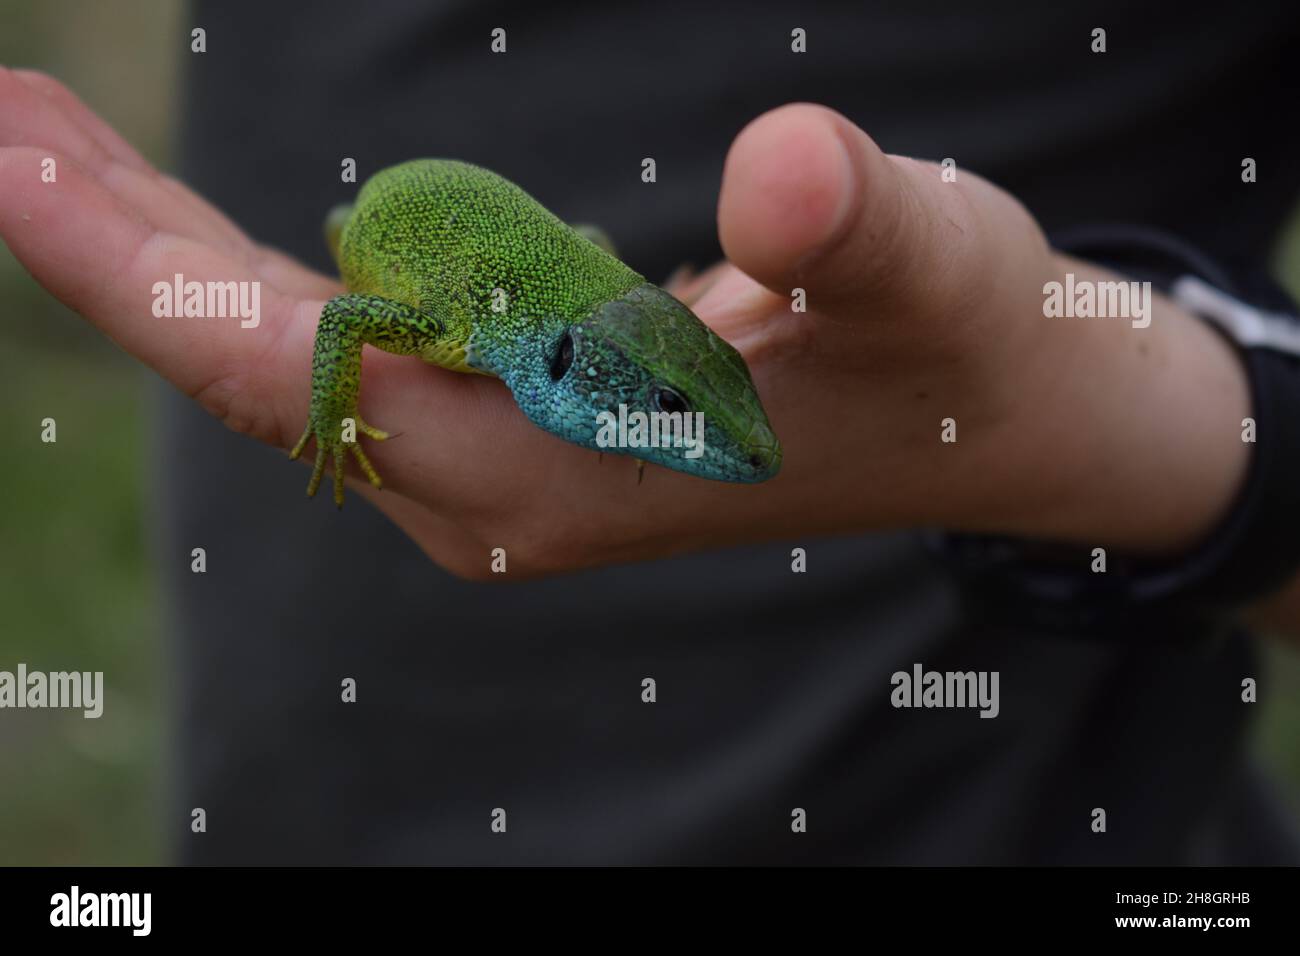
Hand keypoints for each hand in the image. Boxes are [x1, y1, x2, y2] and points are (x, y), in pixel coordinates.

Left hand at [0, 71, 1249, 578]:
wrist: (992, 418)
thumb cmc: (958, 342)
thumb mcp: (928, 267)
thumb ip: (858, 229)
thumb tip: (788, 167)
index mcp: (567, 470)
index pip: (306, 368)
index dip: (147, 265)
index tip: (6, 148)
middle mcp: (507, 494)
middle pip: (265, 375)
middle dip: (125, 249)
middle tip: (0, 116)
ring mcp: (507, 478)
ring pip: (295, 375)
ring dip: (177, 268)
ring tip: (61, 148)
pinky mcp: (525, 443)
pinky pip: (352, 369)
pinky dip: (266, 292)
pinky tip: (220, 236)